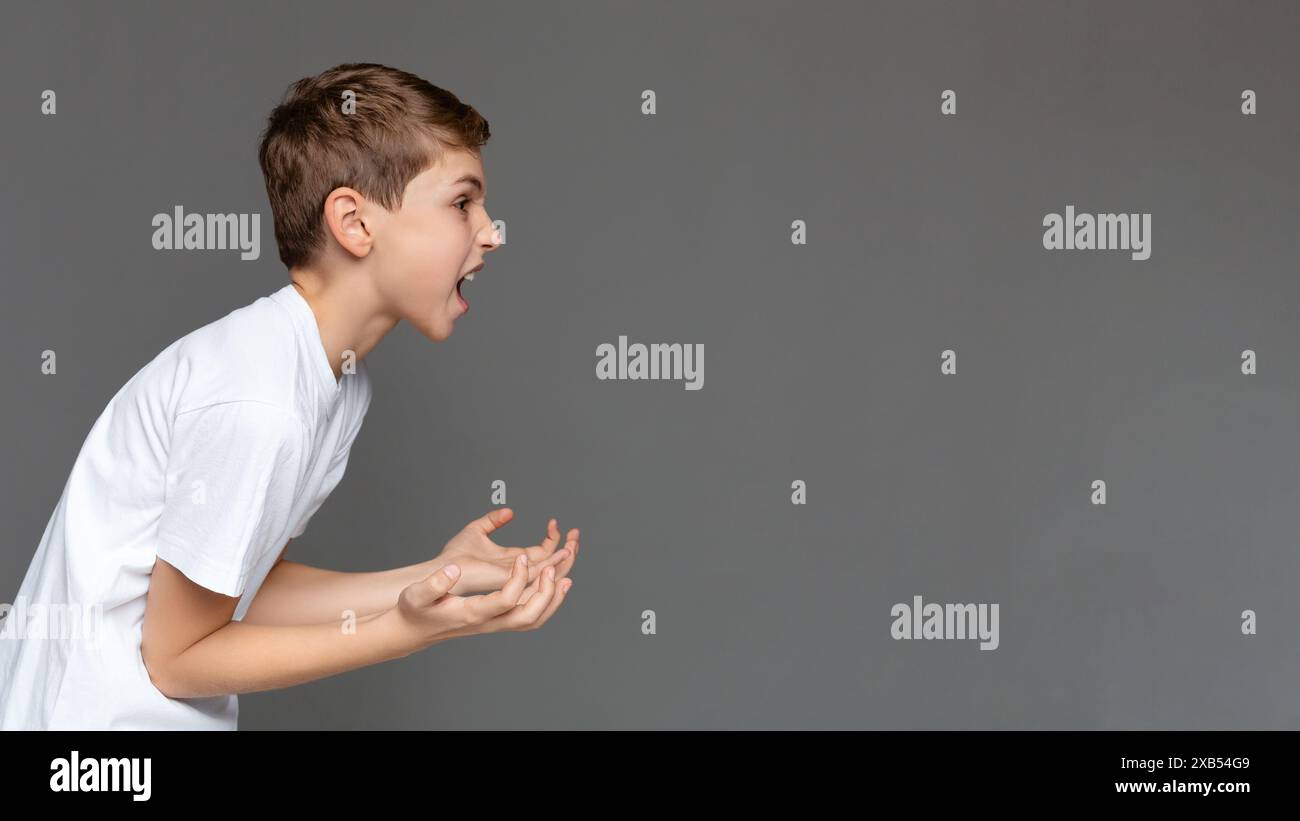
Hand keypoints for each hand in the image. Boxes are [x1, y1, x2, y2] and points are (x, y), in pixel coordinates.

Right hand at [394, 553, 571, 648]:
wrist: (413, 631)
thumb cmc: (414, 610)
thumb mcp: (416, 595)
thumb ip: (434, 583)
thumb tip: (452, 571)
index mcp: (471, 614)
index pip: (505, 601)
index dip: (518, 579)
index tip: (522, 556)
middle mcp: (487, 623)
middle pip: (527, 616)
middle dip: (545, 593)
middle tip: (553, 566)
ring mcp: (494, 625)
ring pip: (532, 620)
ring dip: (551, 599)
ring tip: (564, 575)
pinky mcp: (496, 621)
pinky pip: (528, 617)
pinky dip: (545, 603)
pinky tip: (550, 585)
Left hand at [435, 508, 579, 596]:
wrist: (440, 571)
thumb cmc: (453, 556)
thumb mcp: (476, 530)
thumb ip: (493, 520)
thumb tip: (509, 512)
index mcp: (512, 562)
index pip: (542, 554)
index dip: (553, 540)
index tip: (555, 523)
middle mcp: (518, 572)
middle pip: (552, 564)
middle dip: (567, 550)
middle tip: (576, 534)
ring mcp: (516, 578)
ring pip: (550, 570)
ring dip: (565, 556)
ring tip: (574, 539)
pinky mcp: (511, 580)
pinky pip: (539, 573)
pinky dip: (554, 563)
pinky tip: (564, 551)